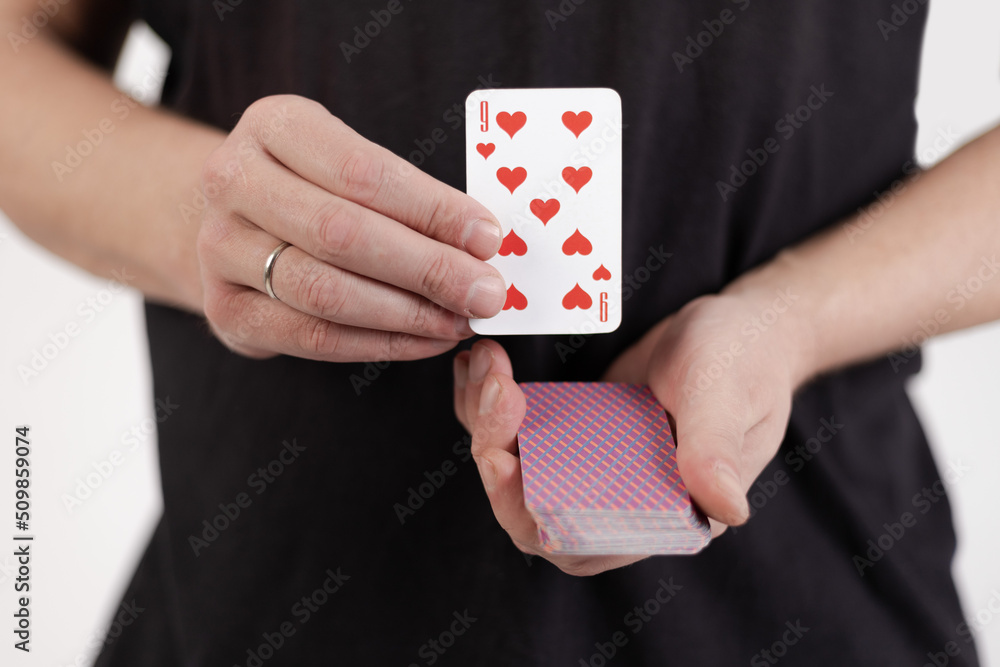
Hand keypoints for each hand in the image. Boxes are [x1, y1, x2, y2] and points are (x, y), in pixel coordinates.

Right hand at [196, 95, 506, 360]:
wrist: (234, 218)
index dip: (431, 210)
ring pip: (325, 292)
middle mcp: (233, 181)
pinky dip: (379, 345)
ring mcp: (218, 248)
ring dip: (407, 314)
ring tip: (459, 320)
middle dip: (428, 269)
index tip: (487, 238)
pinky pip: (311, 338)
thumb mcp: (349, 162)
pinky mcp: (225, 310)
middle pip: (342, 233)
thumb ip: (407, 195)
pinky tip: (424, 341)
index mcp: (274, 125)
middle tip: (485, 293)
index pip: (363, 171)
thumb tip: (480, 243)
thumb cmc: (314, 186)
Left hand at [454, 292, 807, 574]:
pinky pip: (519, 432)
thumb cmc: (742, 362)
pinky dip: (488, 403)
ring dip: (484, 422)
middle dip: (494, 453)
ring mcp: (592, 467)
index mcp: (662, 516)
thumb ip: (716, 451)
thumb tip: (726, 510)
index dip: (526, 513)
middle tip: (492, 387)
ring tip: (482, 364)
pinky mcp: (575, 433)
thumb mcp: (724, 395)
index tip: (503, 457)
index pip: (575, 544)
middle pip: (527, 509)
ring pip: (514, 469)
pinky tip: (477, 365)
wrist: (736, 327)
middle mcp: (620, 502)